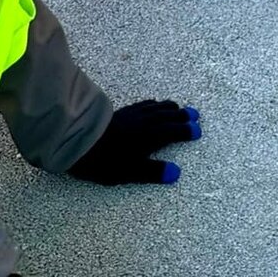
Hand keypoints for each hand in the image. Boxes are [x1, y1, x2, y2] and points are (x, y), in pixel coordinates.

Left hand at [68, 100, 200, 185]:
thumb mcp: (130, 172)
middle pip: (168, 116)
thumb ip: (153, 172)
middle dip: (182, 116)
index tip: (197, 130)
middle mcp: (145, 122)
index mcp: (150, 136)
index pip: (174, 131)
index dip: (186, 131)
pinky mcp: (123, 112)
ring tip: (178, 109)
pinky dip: (155, 104)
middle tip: (195, 115)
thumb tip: (176, 173)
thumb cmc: (106, 160)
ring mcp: (133, 115)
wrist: (80, 139)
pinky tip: (153, 105)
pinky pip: (145, 104)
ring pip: (157, 108)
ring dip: (170, 108)